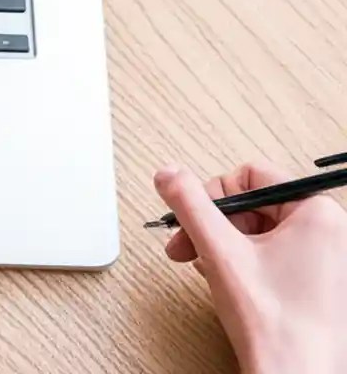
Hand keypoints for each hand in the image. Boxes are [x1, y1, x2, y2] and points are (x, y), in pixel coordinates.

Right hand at [154, 162, 346, 373]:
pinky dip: (240, 261)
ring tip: (204, 265)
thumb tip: (168, 173)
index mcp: (318, 213)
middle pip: (252, 203)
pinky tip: (223, 278)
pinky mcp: (316, 280)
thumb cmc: (274, 323)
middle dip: (213, 224)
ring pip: (257, 229)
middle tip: (187, 245)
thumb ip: (189, 203)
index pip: (251, 175)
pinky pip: (270, 253)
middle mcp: (329, 230)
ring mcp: (325, 257)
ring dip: (222, 244)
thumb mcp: (219, 250)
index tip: (194, 218)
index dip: (213, 195)